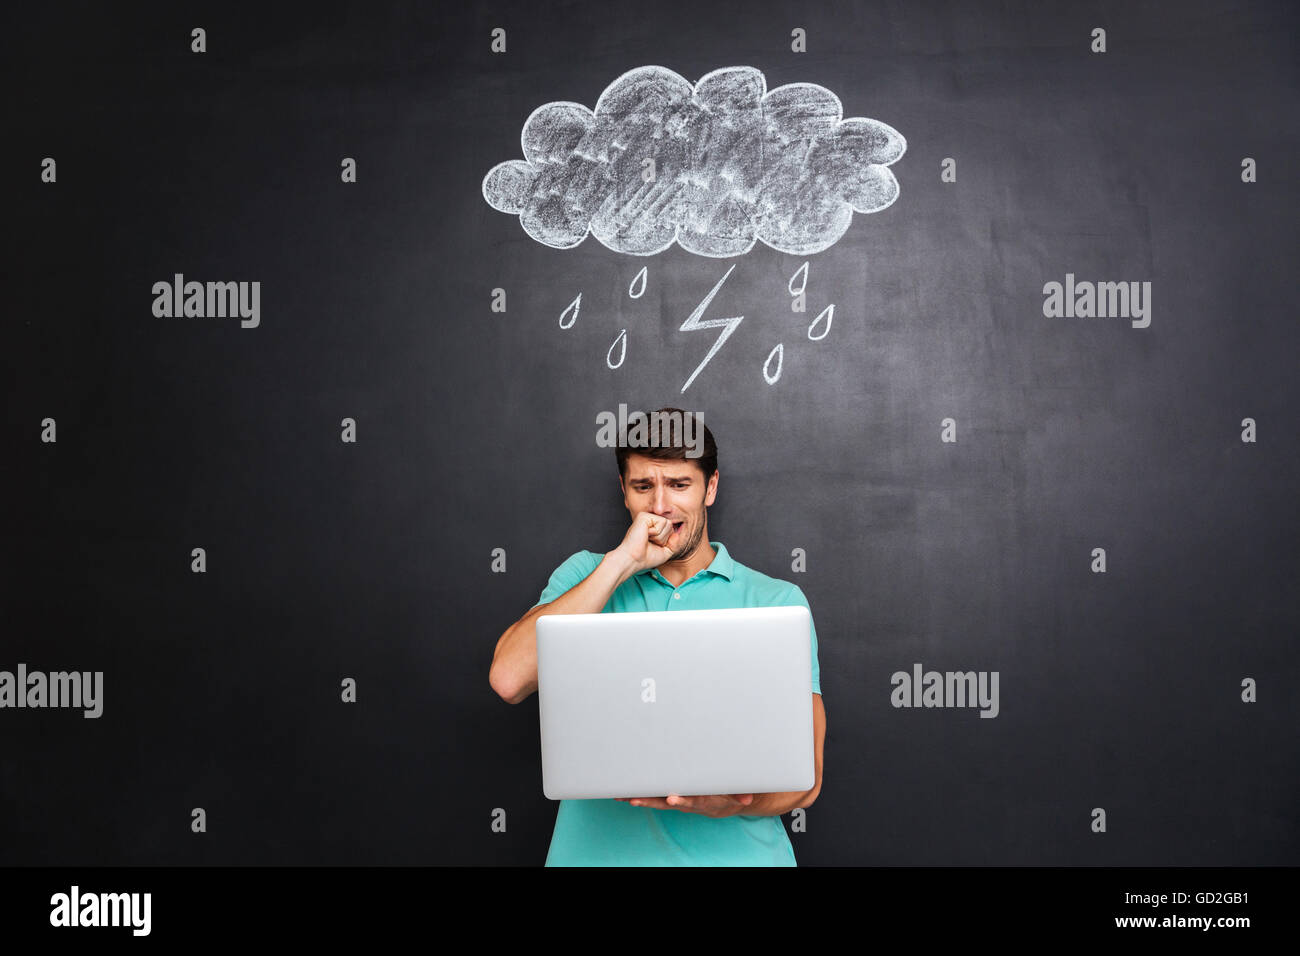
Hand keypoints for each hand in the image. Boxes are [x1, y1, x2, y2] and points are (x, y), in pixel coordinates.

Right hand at [612, 512, 676, 573]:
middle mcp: (649, 522)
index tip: (654, 546)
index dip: (666, 541)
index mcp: (653, 528)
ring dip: (660, 536)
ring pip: (668, 523)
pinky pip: (662, 522)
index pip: (670, 530)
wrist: (634, 560)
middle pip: (670, 526)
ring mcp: (646, 518)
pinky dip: (656, 532)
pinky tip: (646, 535)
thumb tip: (676, 533)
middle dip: (664, 538)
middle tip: (650, 542)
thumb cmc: (646, 558)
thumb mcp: (665, 552)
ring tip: (648, 539)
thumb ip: (674, 543)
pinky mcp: (644, 516)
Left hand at [615, 793, 755, 817]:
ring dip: (639, 798)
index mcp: (702, 800)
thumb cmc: (729, 793)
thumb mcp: (738, 794)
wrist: (725, 803)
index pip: (691, 801)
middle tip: (634, 800)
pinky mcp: (671, 796)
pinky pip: (654, 796)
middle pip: (665, 803)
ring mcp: (677, 800)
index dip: (682, 800)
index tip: (671, 799)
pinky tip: (624, 793)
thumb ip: (742, 794)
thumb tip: (749, 798)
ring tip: (621, 796)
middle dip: (650, 801)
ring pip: (656, 800)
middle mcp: (686, 802)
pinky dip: (640, 794)